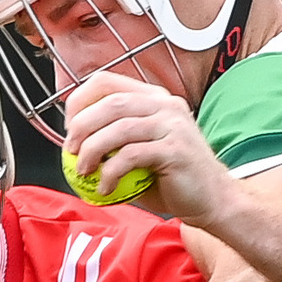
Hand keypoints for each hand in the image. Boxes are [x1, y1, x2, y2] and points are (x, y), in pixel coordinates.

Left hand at [63, 70, 241, 224]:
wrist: (212, 199)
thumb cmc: (171, 178)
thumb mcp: (139, 150)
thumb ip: (112, 139)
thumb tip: (72, 141)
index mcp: (153, 98)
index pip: (106, 82)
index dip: (79, 101)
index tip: (69, 128)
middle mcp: (165, 105)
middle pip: (110, 103)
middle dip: (81, 127)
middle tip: (71, 152)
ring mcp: (173, 125)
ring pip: (119, 128)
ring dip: (92, 151)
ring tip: (84, 172)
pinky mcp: (175, 149)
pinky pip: (131, 156)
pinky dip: (111, 172)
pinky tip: (105, 188)